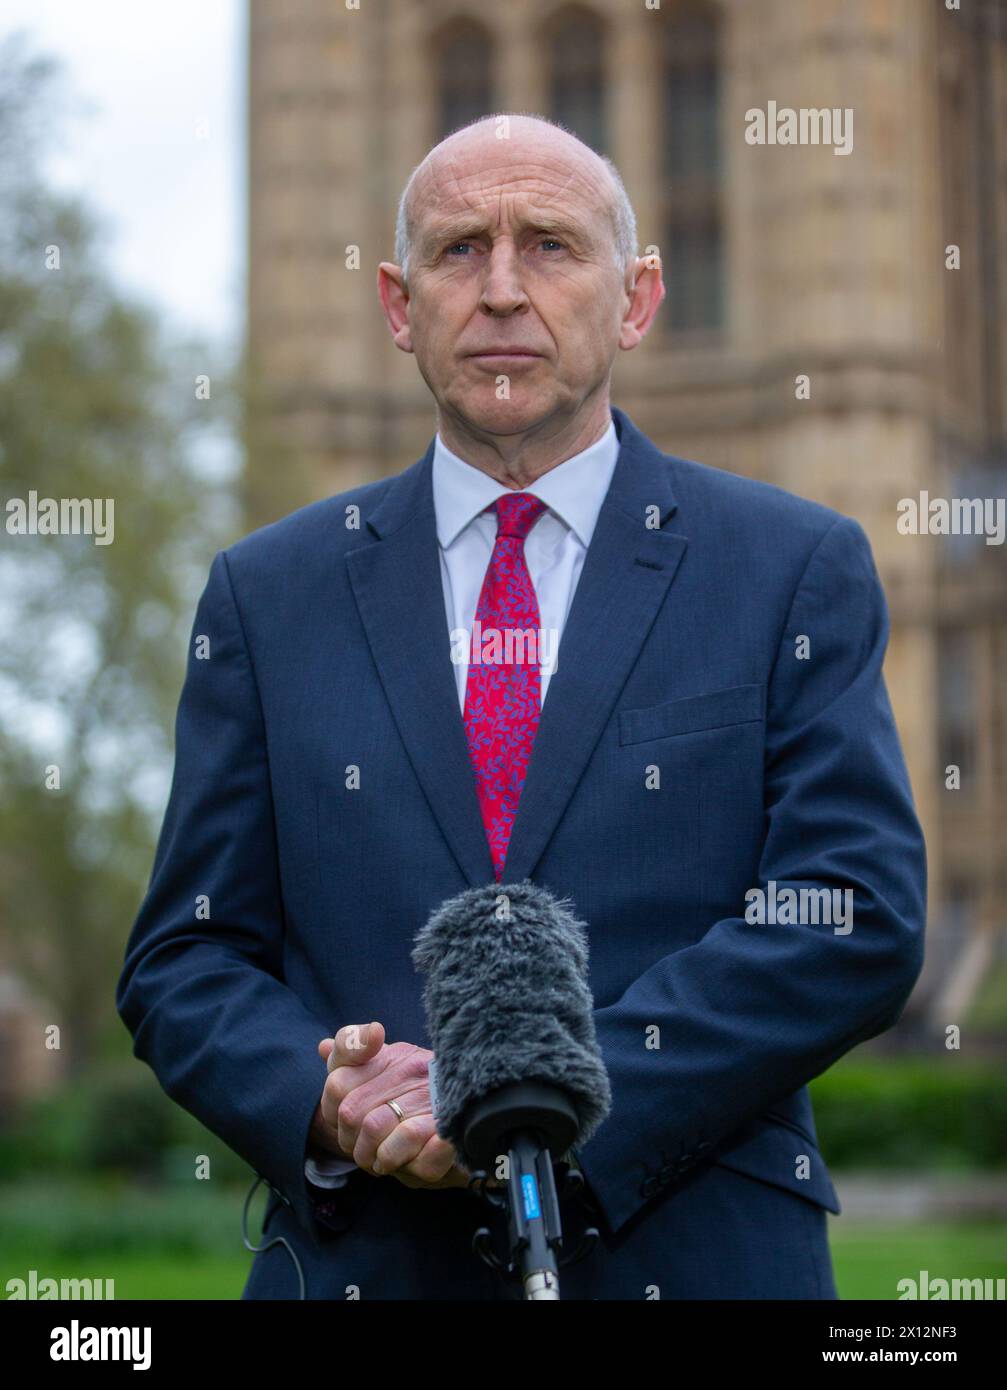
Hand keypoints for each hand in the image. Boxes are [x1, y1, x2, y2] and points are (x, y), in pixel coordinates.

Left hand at [313, 1023, 474, 1190]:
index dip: (333, 1112)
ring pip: (374, 1128)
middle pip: (350, 1112)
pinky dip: (402, 1161)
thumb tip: (321, 1047)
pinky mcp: (450, 1133)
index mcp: (397, 1057)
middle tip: (367, 1148)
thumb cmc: (418, 1111)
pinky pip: (407, 1146)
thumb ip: (350, 1060)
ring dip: (375, 1156)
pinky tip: (409, 1161)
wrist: (469, 1137)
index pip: (337, 1082)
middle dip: (352, 1142)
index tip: (348, 1121)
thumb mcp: (382, 1082)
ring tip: (386, 1158)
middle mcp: (417, 1071)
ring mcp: (436, 1100)